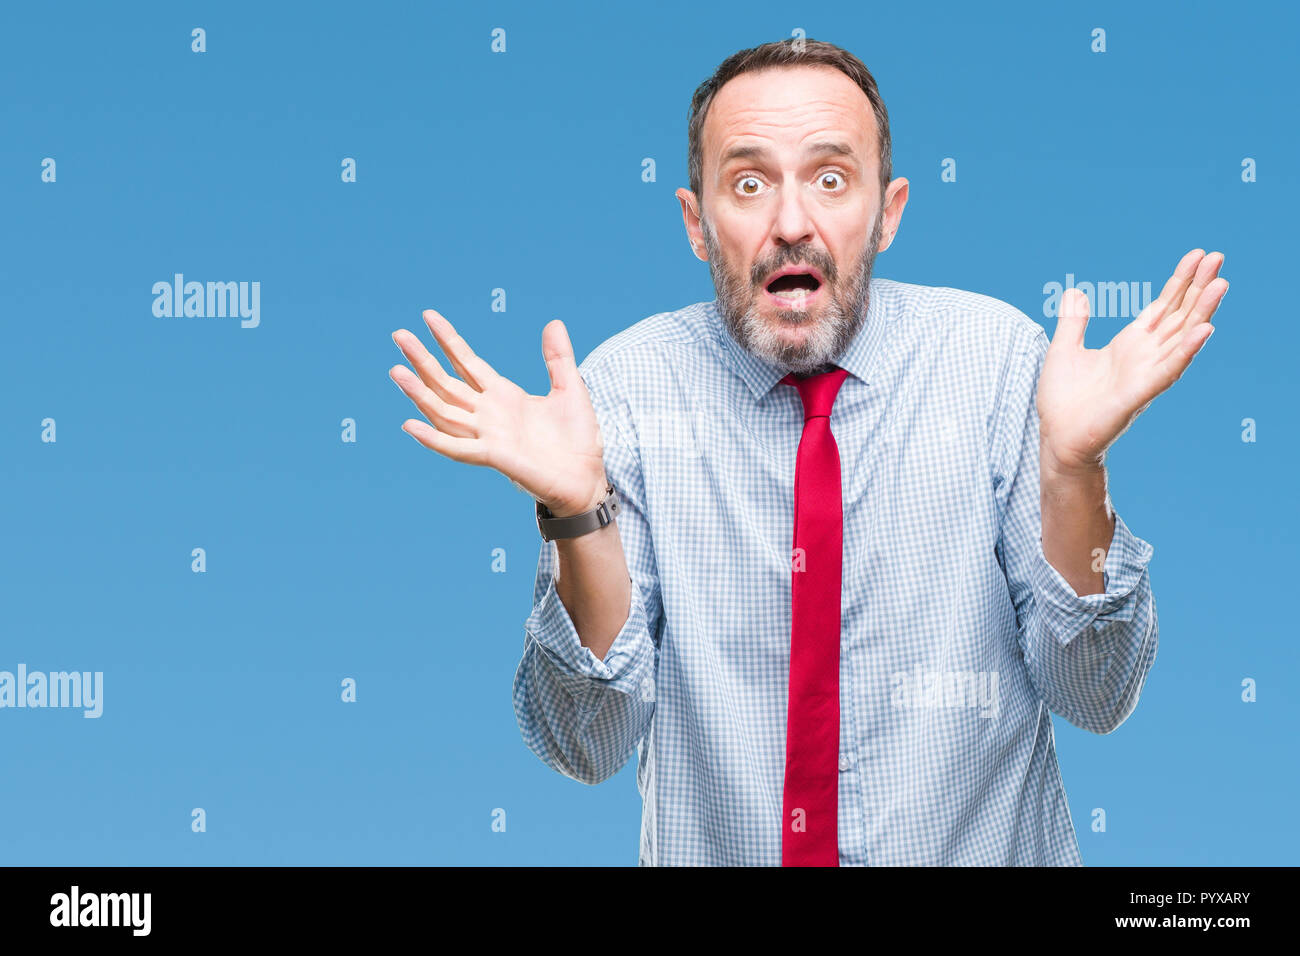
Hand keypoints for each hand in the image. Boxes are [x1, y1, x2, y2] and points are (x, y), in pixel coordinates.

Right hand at [389, 311, 607, 516]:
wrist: (587, 479)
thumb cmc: (577, 440)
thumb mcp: (571, 390)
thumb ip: (559, 358)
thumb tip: (554, 323)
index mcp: (504, 395)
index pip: (467, 362)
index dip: (448, 340)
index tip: (428, 316)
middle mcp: (489, 414)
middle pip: (447, 382)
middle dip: (423, 359)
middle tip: (398, 334)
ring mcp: (488, 435)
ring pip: (444, 411)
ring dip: (419, 393)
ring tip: (397, 370)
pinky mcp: (494, 457)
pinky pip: (458, 448)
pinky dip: (434, 439)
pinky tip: (410, 425)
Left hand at [1037, 248, 1227, 472]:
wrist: (1056, 437)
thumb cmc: (1063, 400)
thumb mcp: (1064, 350)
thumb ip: (1073, 322)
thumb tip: (1074, 292)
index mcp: (1130, 343)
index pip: (1162, 306)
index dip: (1180, 282)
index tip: (1198, 255)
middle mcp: (1145, 356)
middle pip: (1180, 315)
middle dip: (1199, 287)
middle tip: (1218, 257)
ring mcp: (1146, 374)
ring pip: (1182, 337)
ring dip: (1202, 311)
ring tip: (1220, 284)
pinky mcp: (1140, 394)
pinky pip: (1169, 369)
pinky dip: (1186, 350)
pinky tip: (1204, 330)